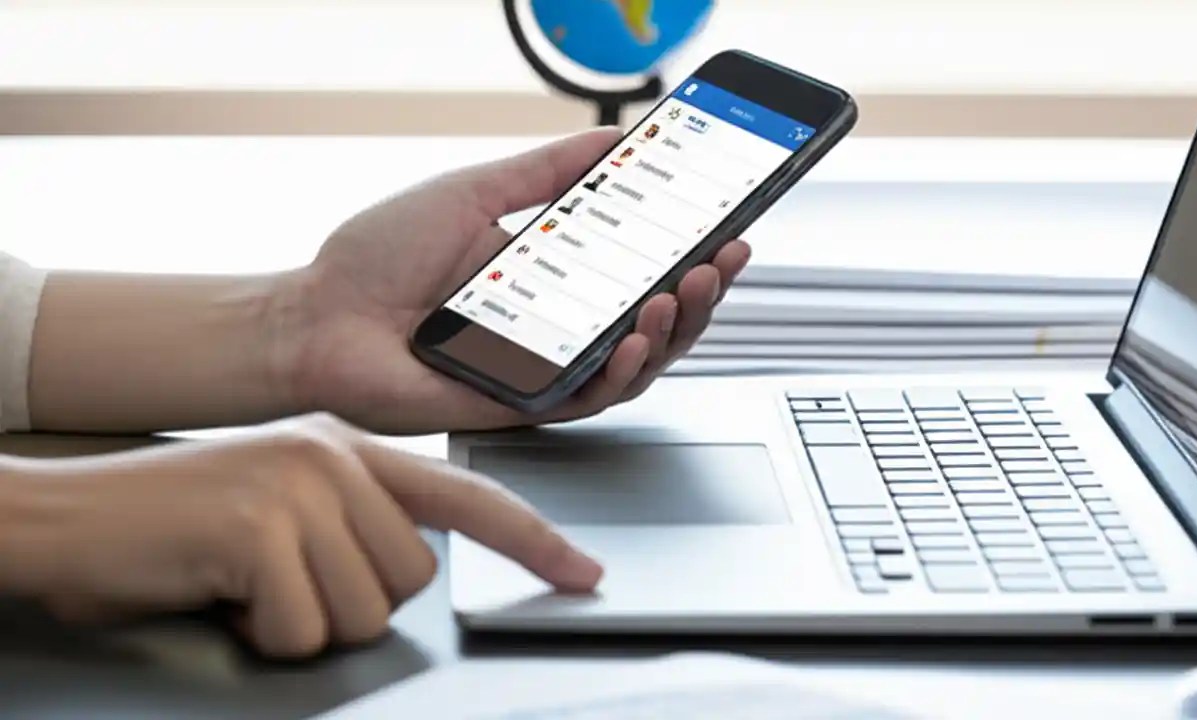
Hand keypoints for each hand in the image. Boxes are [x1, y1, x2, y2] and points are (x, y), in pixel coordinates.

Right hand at [1, 414, 600, 657]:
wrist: (70, 521)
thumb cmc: (176, 531)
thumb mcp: (282, 507)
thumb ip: (353, 522)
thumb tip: (404, 571)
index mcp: (349, 449)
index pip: (467, 497)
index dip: (533, 540)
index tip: (581, 573)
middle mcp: (334, 456)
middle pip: (411, 579)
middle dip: (345, 603)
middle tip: (274, 580)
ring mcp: (299, 484)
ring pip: (364, 611)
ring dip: (300, 622)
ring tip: (244, 584)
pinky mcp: (259, 525)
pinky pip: (304, 625)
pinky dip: (260, 632)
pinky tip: (221, 594)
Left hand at [277, 129, 750, 433]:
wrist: (315, 318)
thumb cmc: (376, 258)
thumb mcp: (474, 192)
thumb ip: (545, 171)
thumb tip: (611, 141)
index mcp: (551, 275)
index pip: (639, 268)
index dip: (690, 252)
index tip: (726, 225)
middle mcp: (557, 325)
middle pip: (655, 321)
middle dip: (700, 292)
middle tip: (721, 259)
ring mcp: (544, 367)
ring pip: (636, 365)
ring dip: (673, 330)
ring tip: (683, 291)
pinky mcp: (523, 404)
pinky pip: (590, 398)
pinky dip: (621, 371)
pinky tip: (635, 340)